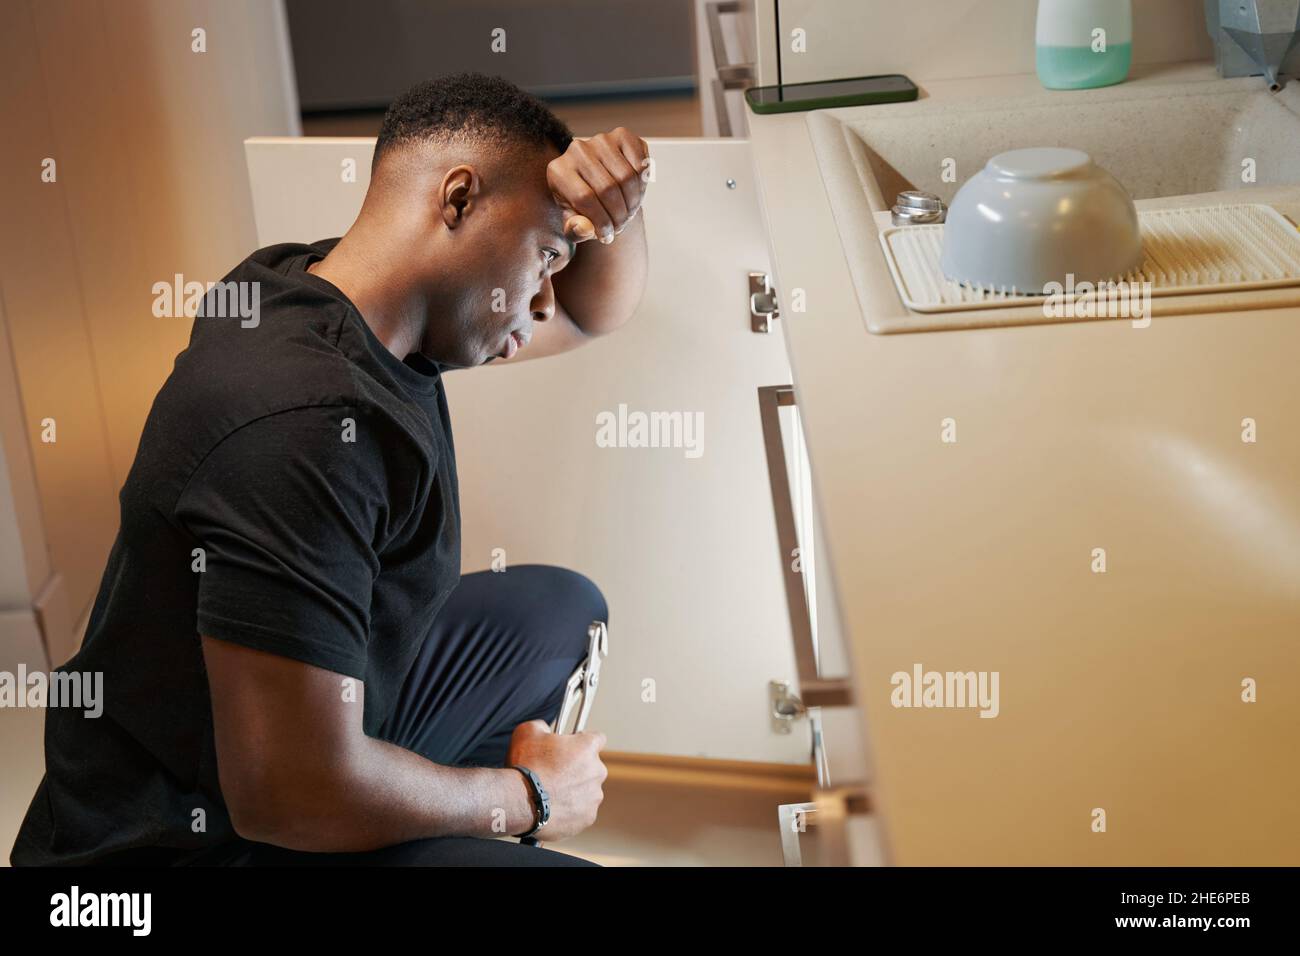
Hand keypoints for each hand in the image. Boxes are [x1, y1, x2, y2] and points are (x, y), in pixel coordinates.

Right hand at [507, 719, 606, 840]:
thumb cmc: (526, 766)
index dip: (583, 741)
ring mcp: (594, 796)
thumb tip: (544, 729)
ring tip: (551, 793)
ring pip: (587, 790)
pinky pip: (581, 811)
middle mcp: (597, 771)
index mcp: (587, 747)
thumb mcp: (528, 731)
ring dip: (574, 790)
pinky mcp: (588, 818)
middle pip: (592, 767)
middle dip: (577, 769)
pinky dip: (570, 810)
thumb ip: (542, 726)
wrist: (520, 802)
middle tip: (555, 772)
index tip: (573, 746)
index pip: (598, 738)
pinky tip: (553, 807)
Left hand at [547, 127, 648, 245]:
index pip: (584, 198)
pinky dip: (643, 184)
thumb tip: (585, 228)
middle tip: (621, 226)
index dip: (601, 222)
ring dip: (633, 203)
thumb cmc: (581, 204)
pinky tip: (636, 193)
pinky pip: (640, 163)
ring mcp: (600, 140)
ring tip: (628, 213)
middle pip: (608, 188)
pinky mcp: (622, 135)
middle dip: (619, 215)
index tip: (608, 236)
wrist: (594, 181)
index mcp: (558, 171)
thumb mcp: (573, 221)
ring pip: (627, 177)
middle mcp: (576, 149)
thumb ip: (575, 229)